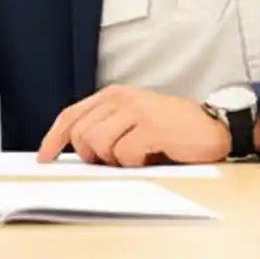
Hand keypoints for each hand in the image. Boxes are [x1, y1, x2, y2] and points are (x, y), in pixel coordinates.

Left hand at [37, 86, 230, 166]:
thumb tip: (78, 152)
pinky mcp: (150, 126)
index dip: (54, 138)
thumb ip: (106, 129)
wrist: (215, 127)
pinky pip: (124, 155)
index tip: (45, 158)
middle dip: (94, 156)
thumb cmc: (173, 130)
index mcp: (112, 96)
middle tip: (119, 159)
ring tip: (139, 155)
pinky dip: (137, 163)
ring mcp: (135, 111)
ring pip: (98, 145)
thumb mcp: (132, 123)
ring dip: (116, 160)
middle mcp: (120, 99)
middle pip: (81, 135)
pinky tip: (154, 154)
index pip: (71, 116)